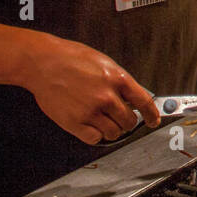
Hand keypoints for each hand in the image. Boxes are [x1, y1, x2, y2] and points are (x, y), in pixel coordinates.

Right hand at [18, 36, 161, 143]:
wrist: (43, 62)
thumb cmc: (71, 58)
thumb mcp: (104, 63)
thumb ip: (119, 81)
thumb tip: (133, 97)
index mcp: (117, 78)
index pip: (144, 102)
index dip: (153, 114)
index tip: (154, 121)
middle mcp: (106, 96)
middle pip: (130, 121)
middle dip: (127, 121)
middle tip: (119, 117)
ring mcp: (90, 110)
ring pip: (114, 133)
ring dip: (112, 129)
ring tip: (102, 119)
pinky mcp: (74, 122)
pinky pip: (95, 138)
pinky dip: (95, 135)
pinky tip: (90, 125)